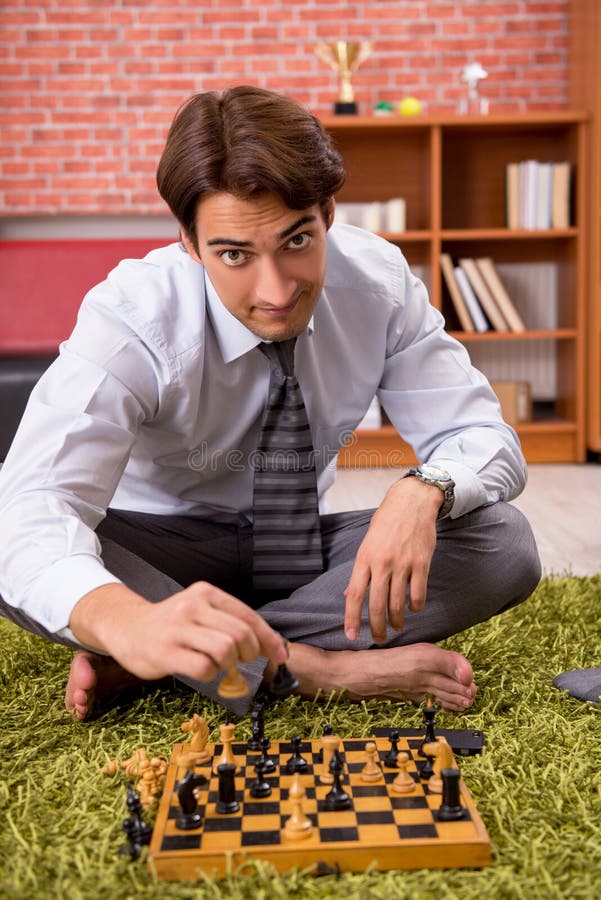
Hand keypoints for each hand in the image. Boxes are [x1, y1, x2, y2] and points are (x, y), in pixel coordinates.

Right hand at [69, 581, 288, 681]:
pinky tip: (203, 671)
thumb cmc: (172, 625)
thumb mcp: (201, 612)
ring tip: (220, 665)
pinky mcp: (166, 652)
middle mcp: (192, 605)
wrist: (126, 627)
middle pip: (241, 634)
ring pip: (225, 649)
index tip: (280, 656)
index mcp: (206, 593)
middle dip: (250, 654)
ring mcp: (178, 628)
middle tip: (242, 662)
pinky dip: (211, 675)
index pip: (248, 616)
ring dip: (230, 665)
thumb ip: (230, 623)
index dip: (269, 639)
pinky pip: (204, 668)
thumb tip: (272, 646)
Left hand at [343, 477, 441, 642]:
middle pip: (376, 605)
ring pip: (398, 604)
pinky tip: (412, 609)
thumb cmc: (386, 523)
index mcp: (364, 558)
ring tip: (397, 626)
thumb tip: (348, 594)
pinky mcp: (422, 564)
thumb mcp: (367, 544)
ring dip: (397, 621)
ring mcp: (403, 564)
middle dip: (376, 628)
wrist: (411, 503)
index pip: (354, 594)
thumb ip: (359, 571)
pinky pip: (418, 594)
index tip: (351, 635)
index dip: (351, 618)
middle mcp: (382, 563)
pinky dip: (415, 607)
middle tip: (379, 639)